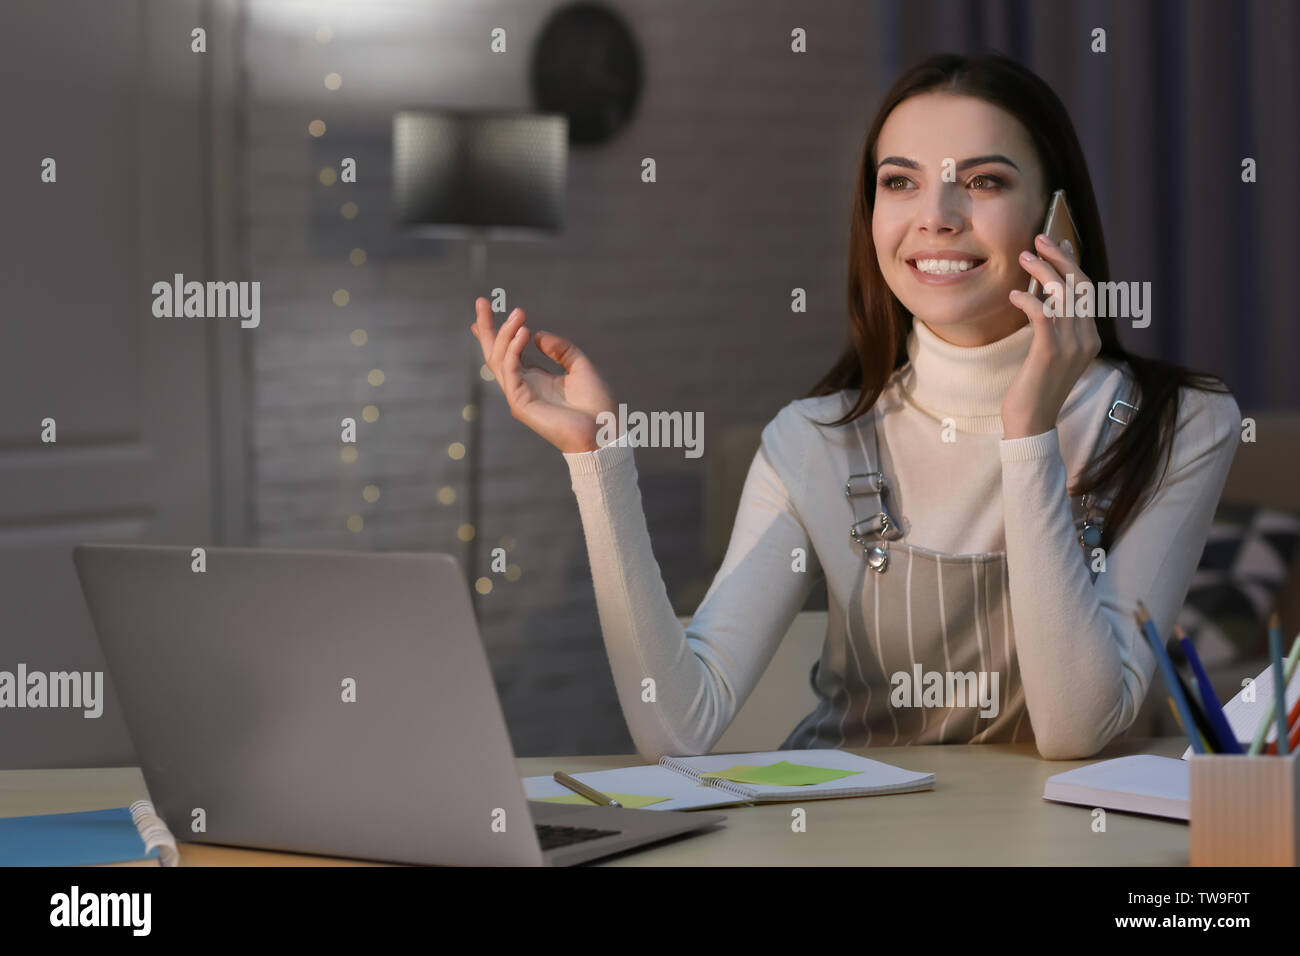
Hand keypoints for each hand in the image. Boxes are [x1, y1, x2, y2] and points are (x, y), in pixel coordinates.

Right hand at [470, 298, 617, 453]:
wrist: (603, 431)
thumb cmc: (595, 404)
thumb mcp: (580, 366)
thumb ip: (561, 348)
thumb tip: (537, 335)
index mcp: (536, 379)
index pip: (509, 353)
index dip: (498, 333)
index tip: (487, 311)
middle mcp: (523, 386)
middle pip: (495, 353)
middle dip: (487, 328)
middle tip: (481, 301)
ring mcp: (519, 395)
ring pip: (500, 359)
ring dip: (506, 334)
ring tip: (519, 314)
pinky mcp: (520, 404)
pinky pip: (511, 371)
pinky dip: (514, 350)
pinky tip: (524, 333)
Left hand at [1001, 234, 1101, 438]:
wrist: (1032, 422)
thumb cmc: (1036, 387)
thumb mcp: (1051, 352)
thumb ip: (1054, 326)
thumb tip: (1046, 296)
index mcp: (1091, 337)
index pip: (1086, 291)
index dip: (1073, 264)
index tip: (1059, 244)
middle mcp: (1087, 339)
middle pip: (1079, 286)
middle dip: (1060, 258)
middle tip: (1039, 239)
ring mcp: (1071, 346)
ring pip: (1062, 295)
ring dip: (1042, 272)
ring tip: (1024, 257)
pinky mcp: (1050, 352)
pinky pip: (1042, 315)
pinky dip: (1028, 300)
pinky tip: (1014, 295)